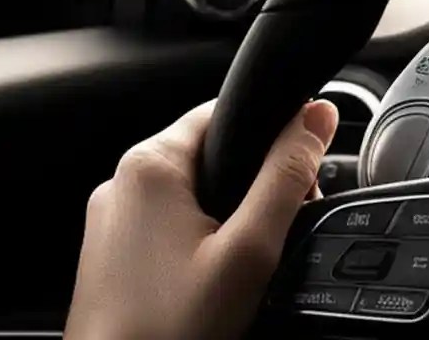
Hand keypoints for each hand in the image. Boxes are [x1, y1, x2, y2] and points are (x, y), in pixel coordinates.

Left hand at [64, 99, 338, 339]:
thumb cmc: (171, 330)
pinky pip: (168, 228)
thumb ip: (287, 177)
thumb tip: (317, 118)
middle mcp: (121, 186)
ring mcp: (111, 223)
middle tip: (275, 235)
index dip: (274, 136)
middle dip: (254, 185)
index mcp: (150, 165)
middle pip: (212, 155)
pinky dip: (199, 244)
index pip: (226, 110)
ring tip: (243, 266)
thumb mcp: (250, 249)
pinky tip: (212, 281)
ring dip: (228, 218)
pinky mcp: (111, 257)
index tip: (299, 178)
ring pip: (192, 195)